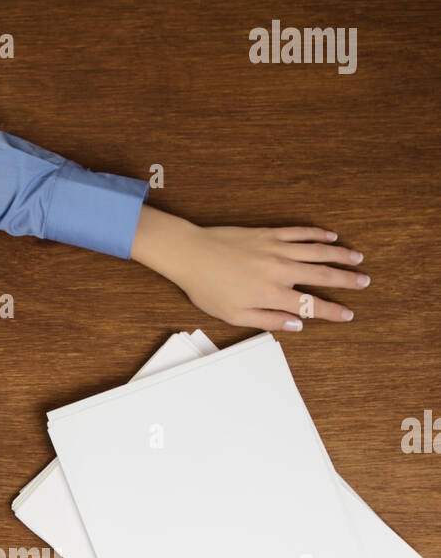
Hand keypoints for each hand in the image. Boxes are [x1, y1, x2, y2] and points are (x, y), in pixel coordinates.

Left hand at [130, 205, 370, 330]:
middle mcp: (280, 270)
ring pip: (316, 251)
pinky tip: (331, 236)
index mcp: (272, 294)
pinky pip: (299, 232)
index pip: (311, 305)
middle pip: (322, 275)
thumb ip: (268, 320)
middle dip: (346, 280)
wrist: (192, 254)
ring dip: (340, 254)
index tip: (348, 314)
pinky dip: (317, 234)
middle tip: (365, 282)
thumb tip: (296, 324)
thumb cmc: (208, 288)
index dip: (332, 311)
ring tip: (358, 258)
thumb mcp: (235, 315)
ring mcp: (276, 248)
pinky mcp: (268, 233)